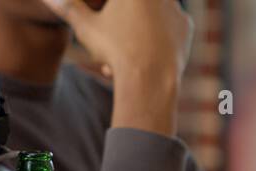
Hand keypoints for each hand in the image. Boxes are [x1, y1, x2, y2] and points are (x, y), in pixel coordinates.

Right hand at [39, 0, 192, 134]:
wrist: (151, 78)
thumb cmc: (115, 49)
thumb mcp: (86, 27)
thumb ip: (68, 7)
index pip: (116, 1)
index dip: (111, 8)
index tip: (108, 19)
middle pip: (135, 4)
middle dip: (124, 13)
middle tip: (116, 28)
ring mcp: (175, 6)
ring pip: (153, 11)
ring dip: (141, 22)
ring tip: (128, 45)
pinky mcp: (187, 25)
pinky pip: (169, 25)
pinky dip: (159, 34)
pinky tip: (148, 48)